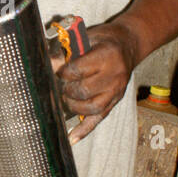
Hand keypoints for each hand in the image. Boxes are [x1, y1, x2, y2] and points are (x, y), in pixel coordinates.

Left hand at [54, 21, 137, 143]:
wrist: (129, 44)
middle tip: (62, 84)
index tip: (57, 70)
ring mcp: (116, 91)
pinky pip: (99, 119)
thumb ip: (68, 51)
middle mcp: (114, 76)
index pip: (78, 70)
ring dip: (73, 106)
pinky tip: (72, 138)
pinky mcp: (115, 102)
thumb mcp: (87, 38)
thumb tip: (48, 65)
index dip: (62, 72)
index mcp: (107, 56)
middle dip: (67, 89)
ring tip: (66, 98)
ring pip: (91, 108)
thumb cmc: (104, 40)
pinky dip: (85, 130)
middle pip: (84, 90)